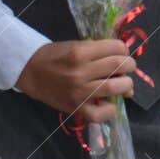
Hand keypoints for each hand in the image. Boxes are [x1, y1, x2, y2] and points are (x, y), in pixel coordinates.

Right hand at [15, 39, 134, 121]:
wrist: (31, 72)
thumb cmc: (54, 55)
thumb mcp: (75, 45)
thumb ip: (97, 51)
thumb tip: (123, 60)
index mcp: (80, 51)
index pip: (115, 48)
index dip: (123, 48)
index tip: (121, 52)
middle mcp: (81, 71)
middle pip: (119, 65)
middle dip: (128, 65)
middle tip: (126, 66)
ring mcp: (79, 91)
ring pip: (115, 87)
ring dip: (126, 85)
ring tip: (124, 83)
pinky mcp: (76, 107)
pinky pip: (100, 113)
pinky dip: (110, 109)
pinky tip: (109, 103)